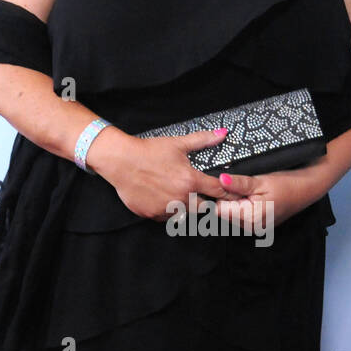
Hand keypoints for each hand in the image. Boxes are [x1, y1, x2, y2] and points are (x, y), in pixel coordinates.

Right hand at [90, 126, 252, 221]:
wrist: (121, 160)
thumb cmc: (148, 151)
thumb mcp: (178, 143)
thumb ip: (203, 140)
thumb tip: (222, 133)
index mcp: (190, 180)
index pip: (218, 191)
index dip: (226, 192)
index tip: (230, 194)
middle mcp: (180, 197)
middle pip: (204, 207)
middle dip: (204, 202)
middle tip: (200, 195)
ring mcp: (166, 208)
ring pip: (184, 214)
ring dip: (185, 207)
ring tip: (178, 195)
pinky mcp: (152, 214)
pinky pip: (165, 217)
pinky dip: (166, 210)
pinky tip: (162, 198)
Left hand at [211, 167, 316, 230]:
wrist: (306, 190)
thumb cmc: (286, 184)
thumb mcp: (260, 180)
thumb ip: (239, 183)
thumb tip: (220, 180)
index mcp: (250, 218)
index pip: (218, 209)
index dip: (219, 194)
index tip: (225, 183)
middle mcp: (251, 228)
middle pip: (224, 213)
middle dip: (227, 199)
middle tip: (240, 186)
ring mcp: (255, 229)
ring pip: (231, 215)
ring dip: (234, 203)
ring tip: (249, 191)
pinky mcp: (258, 227)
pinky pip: (241, 217)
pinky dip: (242, 207)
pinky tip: (252, 198)